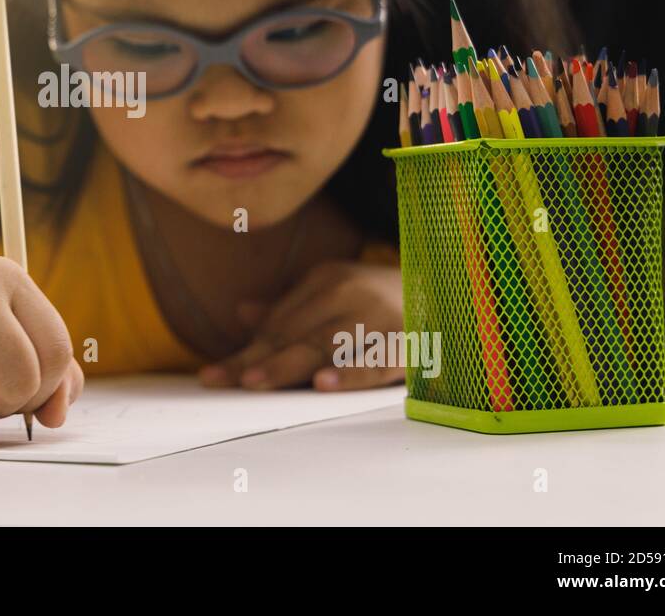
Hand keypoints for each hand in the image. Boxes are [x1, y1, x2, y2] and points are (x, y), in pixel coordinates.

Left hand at [198, 259, 404, 391]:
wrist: (451, 289)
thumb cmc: (379, 302)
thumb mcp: (334, 295)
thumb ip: (290, 309)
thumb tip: (241, 313)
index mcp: (327, 279)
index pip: (278, 323)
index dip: (245, 351)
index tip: (213, 376)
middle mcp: (350, 293)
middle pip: (295, 333)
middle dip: (258, 359)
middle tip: (228, 379)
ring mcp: (379, 316)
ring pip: (326, 345)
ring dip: (290, 365)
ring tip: (256, 381)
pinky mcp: (407, 342)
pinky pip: (373, 362)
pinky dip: (348, 374)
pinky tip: (323, 384)